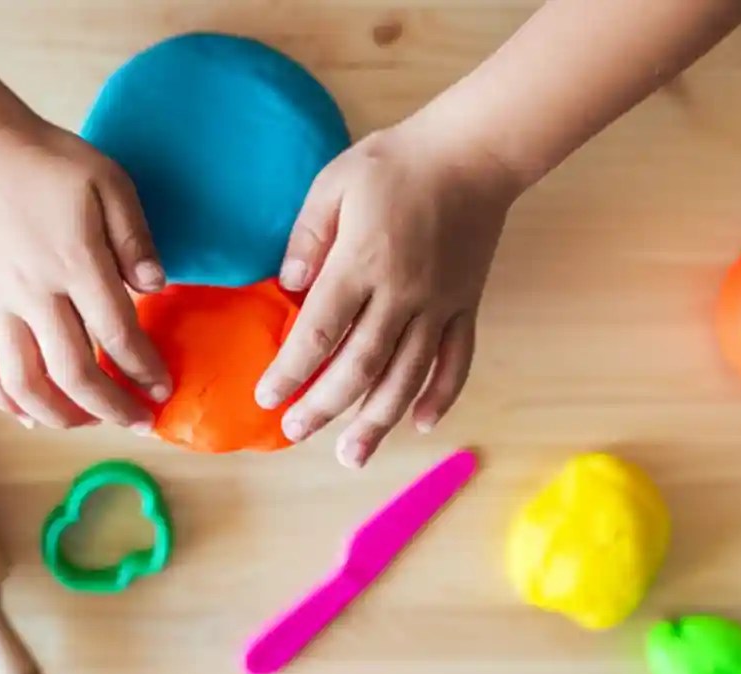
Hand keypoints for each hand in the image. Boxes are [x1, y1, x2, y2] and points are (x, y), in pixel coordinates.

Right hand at [0, 118, 170, 429]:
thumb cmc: (48, 161)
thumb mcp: (108, 182)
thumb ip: (135, 239)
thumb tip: (157, 289)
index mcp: (74, 262)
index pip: (117, 334)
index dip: (144, 369)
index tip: (162, 388)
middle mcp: (34, 293)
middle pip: (73, 373)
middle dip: (111, 406)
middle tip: (138, 420)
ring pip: (25, 382)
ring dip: (60, 414)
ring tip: (89, 421)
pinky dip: (7, 399)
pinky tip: (32, 416)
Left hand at [255, 121, 521, 467]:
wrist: (473, 152)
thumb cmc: (394, 163)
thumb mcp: (333, 184)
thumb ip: (305, 237)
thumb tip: (285, 285)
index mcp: (362, 263)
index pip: (319, 332)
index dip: (291, 371)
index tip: (267, 396)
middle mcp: (402, 294)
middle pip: (359, 367)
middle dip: (323, 407)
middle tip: (294, 432)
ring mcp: (439, 305)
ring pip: (407, 377)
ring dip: (377, 421)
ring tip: (352, 454)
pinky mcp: (465, 305)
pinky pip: (456, 361)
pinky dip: (440, 396)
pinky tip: (418, 423)